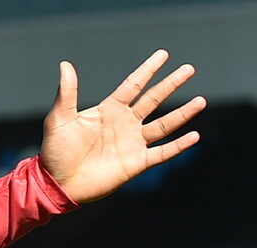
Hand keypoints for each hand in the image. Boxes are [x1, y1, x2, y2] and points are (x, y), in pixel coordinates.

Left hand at [41, 50, 205, 203]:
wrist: (57, 184)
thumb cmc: (55, 152)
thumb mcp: (59, 120)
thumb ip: (67, 93)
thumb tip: (65, 65)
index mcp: (108, 110)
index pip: (133, 85)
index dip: (148, 70)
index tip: (164, 54)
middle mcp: (124, 124)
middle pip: (153, 99)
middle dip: (171, 84)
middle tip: (189, 69)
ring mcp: (132, 143)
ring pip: (163, 124)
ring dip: (182, 113)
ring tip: (201, 101)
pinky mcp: (136, 163)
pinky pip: (162, 152)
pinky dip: (178, 145)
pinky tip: (194, 135)